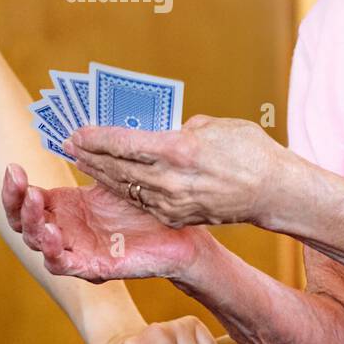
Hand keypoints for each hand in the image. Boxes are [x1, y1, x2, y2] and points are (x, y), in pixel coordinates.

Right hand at [1, 162, 210, 281]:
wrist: (180, 235)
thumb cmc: (147, 207)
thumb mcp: (115, 178)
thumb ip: (94, 161)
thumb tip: (74, 136)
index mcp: (67, 207)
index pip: (27, 200)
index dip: (15, 187)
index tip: (14, 167)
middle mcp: (67, 230)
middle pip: (23, 222)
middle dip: (14, 202)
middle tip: (18, 181)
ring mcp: (77, 249)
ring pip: (38, 244)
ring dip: (32, 224)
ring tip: (34, 203)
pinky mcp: (94, 267)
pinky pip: (64, 265)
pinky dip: (54, 252)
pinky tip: (54, 233)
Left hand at [63, 114, 283, 226]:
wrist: (275, 192)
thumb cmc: (250, 150)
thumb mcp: (214, 126)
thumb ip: (180, 128)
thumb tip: (158, 131)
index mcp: (178, 150)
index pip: (123, 144)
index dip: (96, 138)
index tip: (76, 131)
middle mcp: (170, 179)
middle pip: (117, 167)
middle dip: (90, 156)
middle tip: (68, 145)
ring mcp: (173, 203)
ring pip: (126, 187)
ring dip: (101, 174)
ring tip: (82, 161)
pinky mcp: (178, 217)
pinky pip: (143, 201)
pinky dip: (124, 189)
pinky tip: (111, 180)